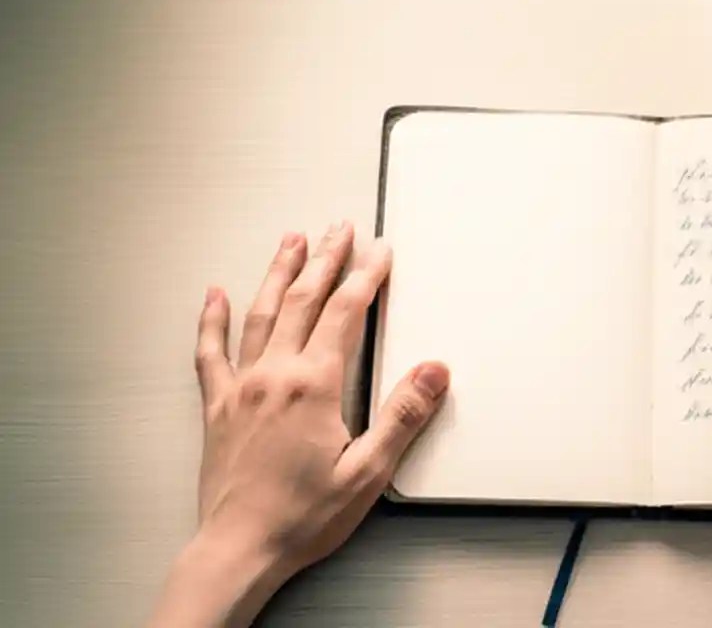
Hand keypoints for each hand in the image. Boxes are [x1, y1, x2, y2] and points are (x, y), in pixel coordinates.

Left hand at [149, 222, 449, 627]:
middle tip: (339, 229)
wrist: (238, 549)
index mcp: (314, 385)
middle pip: (304, 300)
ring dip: (279, 272)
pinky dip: (212, 320)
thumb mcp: (368, 471)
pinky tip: (215, 296)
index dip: (365, 277)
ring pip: (261, 313)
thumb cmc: (302, 516)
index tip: (379, 253)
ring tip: (291, 241)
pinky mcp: (217, 406)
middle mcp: (274, 375)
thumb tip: (433, 371)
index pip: (345, 313)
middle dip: (326, 259)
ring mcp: (241, 387)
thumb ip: (402, 415)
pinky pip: (211, 351)